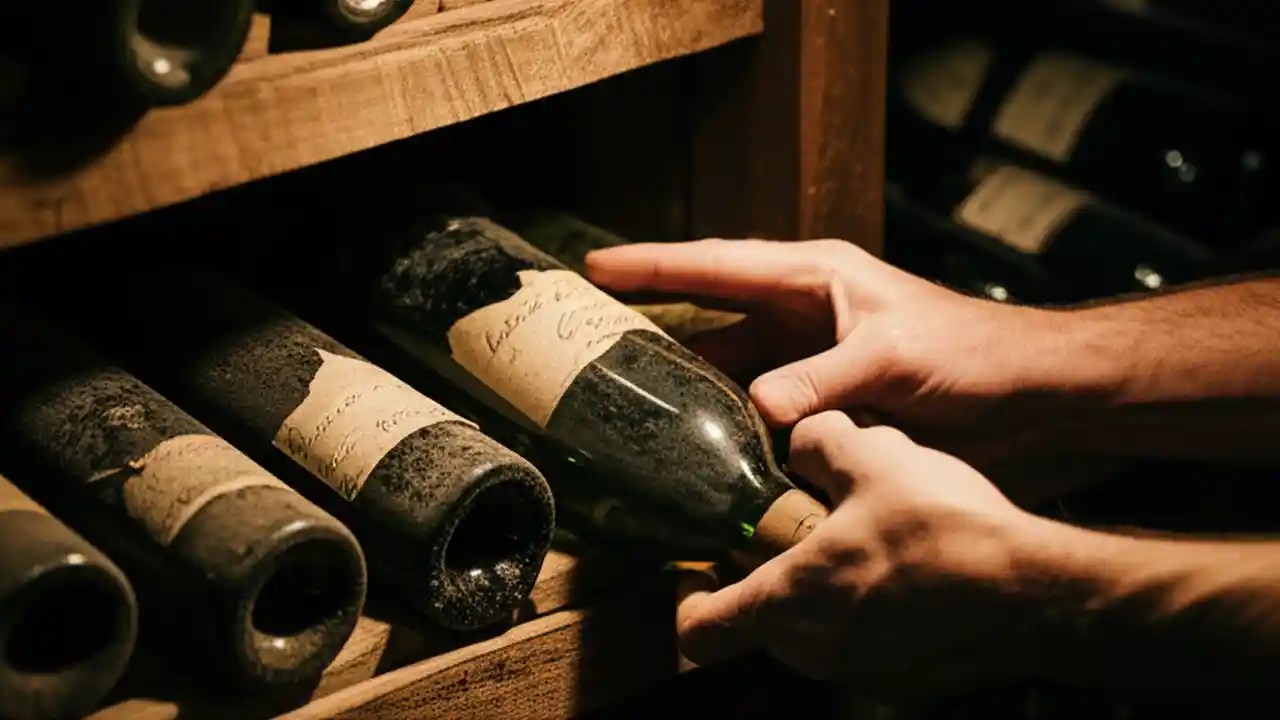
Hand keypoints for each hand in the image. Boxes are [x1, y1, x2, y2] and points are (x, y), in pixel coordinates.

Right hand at [586, 238, 1104, 463]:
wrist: (1024, 391)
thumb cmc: (969, 351)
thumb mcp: (891, 358)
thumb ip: (822, 381)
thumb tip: (758, 410)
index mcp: (810, 278)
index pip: (714, 266)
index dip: (652, 266)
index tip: (593, 265)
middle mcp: (798, 312)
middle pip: (706, 315)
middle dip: (649, 321)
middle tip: (586, 336)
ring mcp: (806, 357)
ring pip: (726, 368)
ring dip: (684, 385)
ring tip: (621, 400)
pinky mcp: (821, 398)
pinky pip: (757, 409)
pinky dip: (726, 425)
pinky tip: (694, 449)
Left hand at [675, 411, 1050, 697]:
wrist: (1035, 593)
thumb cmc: (942, 529)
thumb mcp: (870, 456)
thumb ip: (818, 443)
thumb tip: (801, 443)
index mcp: (787, 603)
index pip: (697, 630)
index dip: (688, 598)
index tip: (703, 565)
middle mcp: (815, 651)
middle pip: (763, 621)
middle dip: (775, 572)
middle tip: (804, 522)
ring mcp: (863, 672)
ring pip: (820, 627)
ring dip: (828, 585)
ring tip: (868, 532)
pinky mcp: (908, 679)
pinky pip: (869, 639)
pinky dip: (872, 605)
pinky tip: (910, 561)